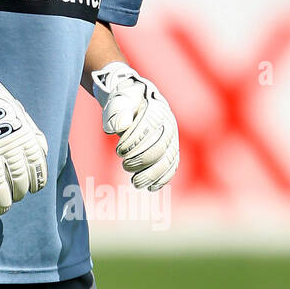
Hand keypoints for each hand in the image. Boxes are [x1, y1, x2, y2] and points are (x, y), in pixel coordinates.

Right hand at [0, 50, 47, 215]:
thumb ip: (34, 137)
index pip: (37, 171)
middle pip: (19, 184)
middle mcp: (12, 151)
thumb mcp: (23, 118)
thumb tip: (41, 153)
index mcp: (27, 142)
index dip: (35, 184)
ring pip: (0, 188)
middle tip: (13, 198)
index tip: (31, 189)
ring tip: (0, 210)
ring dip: (1, 203)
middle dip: (18, 195)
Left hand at [91, 61, 178, 191]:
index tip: (118, 151)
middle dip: (141, 159)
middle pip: (160, 146)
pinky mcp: (171, 150)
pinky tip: (152, 188)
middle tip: (125, 166)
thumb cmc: (124, 102)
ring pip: (168, 159)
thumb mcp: (117, 100)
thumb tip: (120, 127)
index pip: (149, 126)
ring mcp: (172, 137)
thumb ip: (117, 110)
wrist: (136, 102)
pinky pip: (172, 166)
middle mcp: (169, 123)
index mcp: (156, 107)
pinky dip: (163, 178)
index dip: (134, 141)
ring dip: (151, 174)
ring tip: (135, 182)